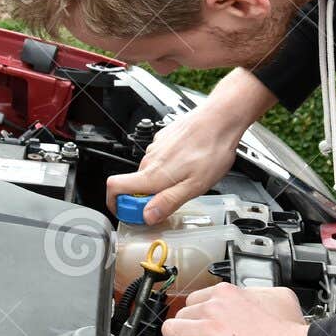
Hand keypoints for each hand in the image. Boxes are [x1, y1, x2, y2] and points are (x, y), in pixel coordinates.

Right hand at [106, 70, 275, 223]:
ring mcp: (156, 148)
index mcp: (153, 174)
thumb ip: (168, 202)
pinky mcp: (165, 140)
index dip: (116, 204)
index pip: (114, 188)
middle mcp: (150, 159)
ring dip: (158, 183)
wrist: (221, 119)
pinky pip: (158, 160)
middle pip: (132, 184)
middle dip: (145, 199)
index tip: (134, 214)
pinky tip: (187, 167)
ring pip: (148, 172)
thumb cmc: (211, 150)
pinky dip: (167, 168)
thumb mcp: (194, 186)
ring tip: (184, 183)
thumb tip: (148, 216)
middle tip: (170, 204)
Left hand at [162, 285, 318, 335]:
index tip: (204, 329)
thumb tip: (253, 299)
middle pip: (181, 315)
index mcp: (229, 293)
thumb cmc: (292, 332)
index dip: (197, 317)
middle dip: (186, 332)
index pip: (195, 299)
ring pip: (171, 331)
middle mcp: (216, 307)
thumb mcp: (279, 297)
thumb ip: (258, 294)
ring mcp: (210, 328)